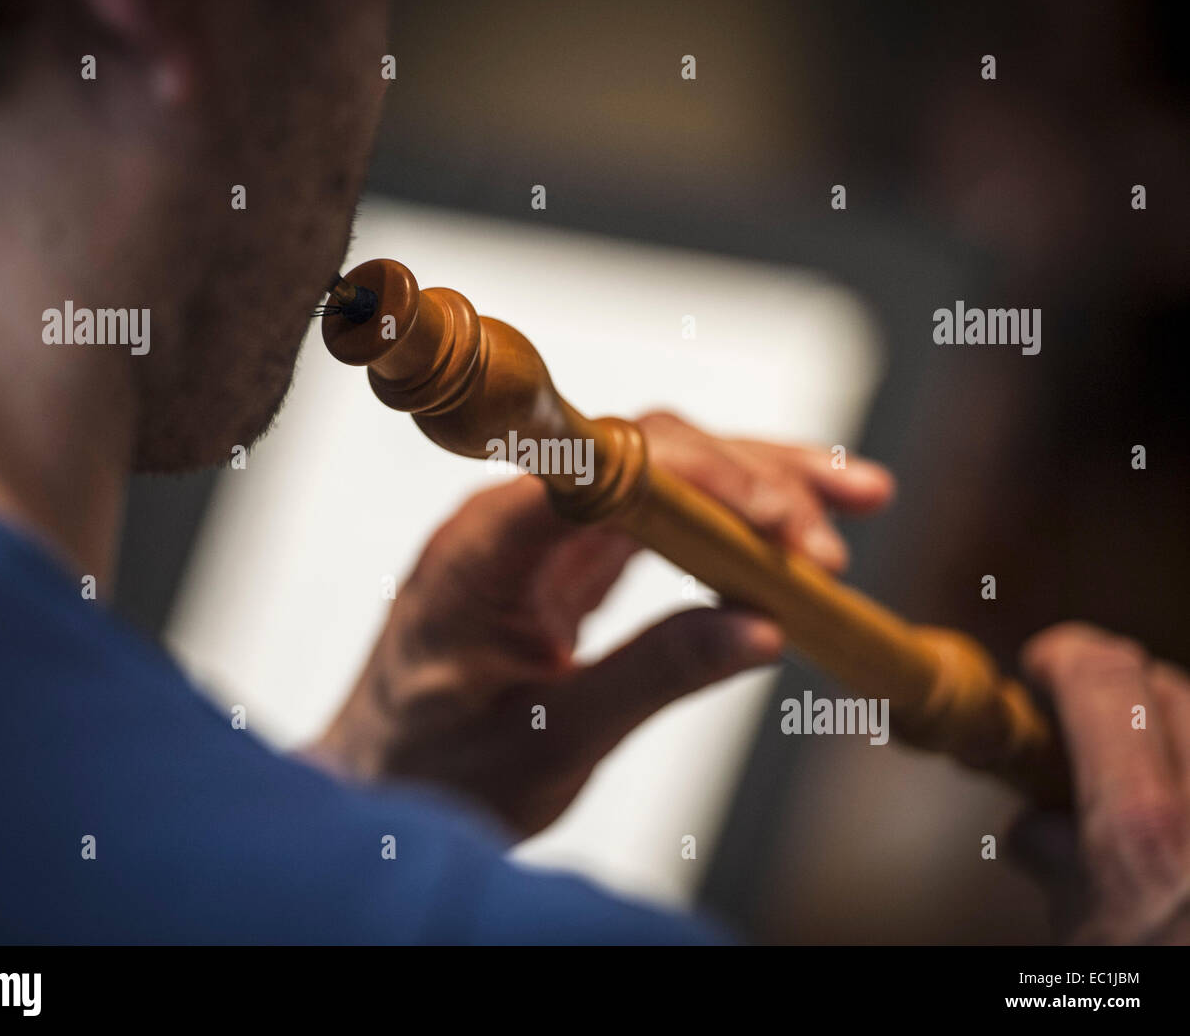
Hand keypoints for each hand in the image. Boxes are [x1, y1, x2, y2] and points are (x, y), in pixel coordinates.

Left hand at [302, 411, 893, 835]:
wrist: (381, 782)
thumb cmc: (437, 769)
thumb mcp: (551, 740)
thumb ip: (651, 678)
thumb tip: (759, 629)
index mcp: (484, 547)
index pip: (601, 467)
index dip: (698, 476)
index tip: (777, 521)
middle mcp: (513, 517)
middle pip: (646, 453)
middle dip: (749, 481)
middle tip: (835, 534)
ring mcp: (541, 531)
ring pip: (663, 474)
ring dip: (755, 485)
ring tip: (855, 498)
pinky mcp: (566, 556)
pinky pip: (657, 519)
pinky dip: (724, 527)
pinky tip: (784, 537)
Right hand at [1010, 623, 1189, 942]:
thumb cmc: (1159, 995)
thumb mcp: (1092, 951)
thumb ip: (1063, 872)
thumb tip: (1035, 831)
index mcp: (1149, 838)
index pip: (1104, 680)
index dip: (1066, 655)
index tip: (1044, 664)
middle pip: (1171, 687)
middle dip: (1123, 695)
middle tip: (1090, 732)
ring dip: (1184, 737)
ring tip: (1159, 791)